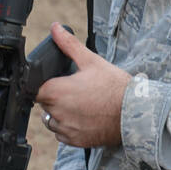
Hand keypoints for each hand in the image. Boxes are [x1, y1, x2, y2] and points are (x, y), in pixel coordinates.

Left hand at [34, 22, 130, 147]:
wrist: (136, 112)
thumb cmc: (115, 86)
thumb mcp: (91, 61)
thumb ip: (69, 44)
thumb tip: (55, 28)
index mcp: (57, 92)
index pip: (35, 88)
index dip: (45, 84)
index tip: (57, 81)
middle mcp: (57, 113)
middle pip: (44, 104)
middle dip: (55, 96)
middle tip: (75, 89)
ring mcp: (66, 129)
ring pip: (52, 120)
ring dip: (60, 113)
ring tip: (80, 104)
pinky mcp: (76, 141)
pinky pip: (63, 134)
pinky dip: (69, 127)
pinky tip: (84, 117)